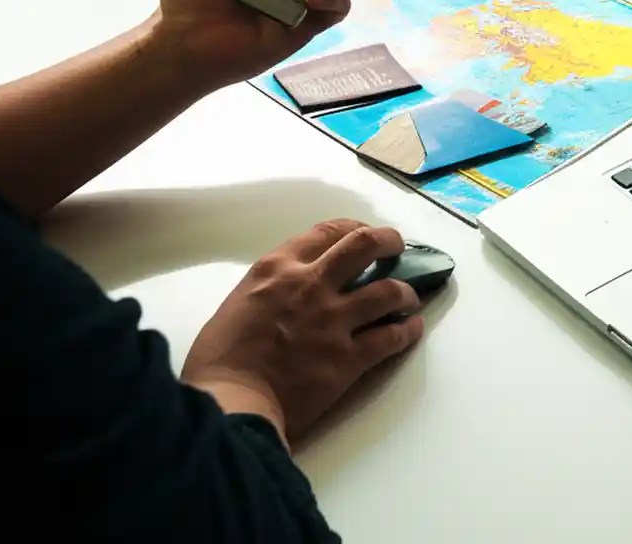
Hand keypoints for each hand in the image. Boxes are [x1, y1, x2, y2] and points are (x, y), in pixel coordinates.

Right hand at [181, 219, 423, 444]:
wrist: (230, 402)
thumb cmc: (219, 359)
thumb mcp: (239, 303)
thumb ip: (271, 289)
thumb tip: (291, 293)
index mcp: (278, 269)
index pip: (327, 232)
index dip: (353, 228)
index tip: (364, 234)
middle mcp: (311, 285)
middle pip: (364, 245)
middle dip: (389, 241)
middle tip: (398, 248)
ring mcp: (334, 320)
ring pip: (388, 291)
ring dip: (405, 292)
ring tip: (409, 297)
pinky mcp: (350, 356)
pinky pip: (392, 337)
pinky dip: (408, 331)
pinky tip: (412, 329)